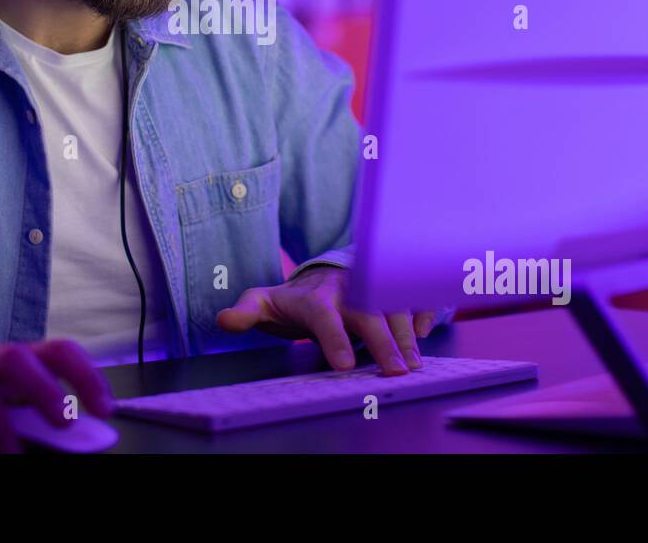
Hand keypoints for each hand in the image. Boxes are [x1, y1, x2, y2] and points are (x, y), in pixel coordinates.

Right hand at [0, 339, 113, 452]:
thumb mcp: (5, 397)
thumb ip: (41, 412)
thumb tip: (87, 438)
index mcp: (11, 359)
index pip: (56, 350)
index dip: (85, 374)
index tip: (104, 408)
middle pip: (12, 358)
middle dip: (42, 387)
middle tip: (64, 422)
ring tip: (12, 457)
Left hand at [216, 266, 438, 375]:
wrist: (319, 277)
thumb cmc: (292, 300)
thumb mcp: (263, 304)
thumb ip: (245, 313)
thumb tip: (223, 320)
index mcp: (315, 297)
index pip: (324, 316)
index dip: (334, 339)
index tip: (344, 366)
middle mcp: (347, 288)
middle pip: (367, 313)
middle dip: (383, 341)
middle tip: (396, 370)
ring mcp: (371, 285)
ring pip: (393, 305)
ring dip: (406, 333)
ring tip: (413, 362)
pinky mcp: (390, 286)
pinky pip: (410, 293)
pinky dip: (421, 310)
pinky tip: (423, 332)